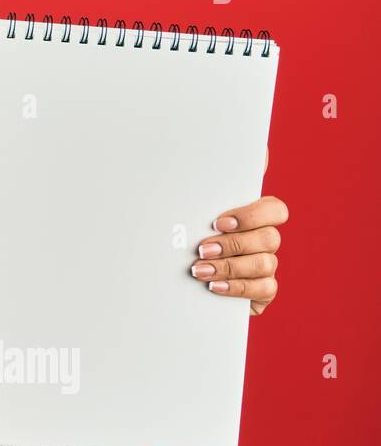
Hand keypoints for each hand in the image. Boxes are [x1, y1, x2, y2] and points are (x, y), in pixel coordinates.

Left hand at [189, 147, 287, 315]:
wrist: (170, 276)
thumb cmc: (184, 235)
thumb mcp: (188, 210)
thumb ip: (206, 184)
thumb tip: (244, 154)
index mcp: (252, 217)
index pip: (274, 209)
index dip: (251, 216)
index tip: (219, 222)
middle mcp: (264, 240)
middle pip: (269, 238)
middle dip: (233, 244)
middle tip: (202, 249)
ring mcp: (266, 266)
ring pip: (265, 264)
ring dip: (230, 266)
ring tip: (198, 269)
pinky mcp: (262, 291)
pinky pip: (263, 289)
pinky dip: (237, 287)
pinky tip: (213, 286)